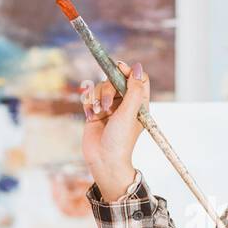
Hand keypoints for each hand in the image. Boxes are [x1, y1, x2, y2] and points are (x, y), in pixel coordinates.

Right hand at [82, 60, 147, 199]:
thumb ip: (133, 90)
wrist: (103, 160)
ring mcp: (110, 108)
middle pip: (115, 80)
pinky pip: (90, 97)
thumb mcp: (129, 113)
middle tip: (107, 106)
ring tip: (98, 113)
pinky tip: (91, 116)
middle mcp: (125, 104)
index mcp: (139, 104)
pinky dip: (89, 103)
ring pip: (101, 88)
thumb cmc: (120, 140)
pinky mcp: (95, 112)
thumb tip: (137, 67)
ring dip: (97, 98)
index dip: (128, 71)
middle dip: (108, 90)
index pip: (137, 78)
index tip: (119, 67)